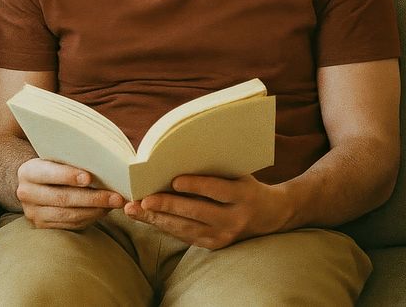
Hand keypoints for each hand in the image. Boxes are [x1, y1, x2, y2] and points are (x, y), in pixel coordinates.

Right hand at [16, 158, 124, 229]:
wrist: (36, 185)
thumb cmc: (53, 166)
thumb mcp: (54, 158)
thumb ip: (70, 159)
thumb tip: (102, 163)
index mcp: (28, 172)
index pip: (48, 173)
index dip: (68, 176)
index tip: (89, 178)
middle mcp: (26, 194)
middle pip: (62, 198)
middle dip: (92, 198)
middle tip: (116, 197)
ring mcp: (33, 213)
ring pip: (68, 215)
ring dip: (95, 210)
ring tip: (114, 204)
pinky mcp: (43, 227)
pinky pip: (70, 225)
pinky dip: (90, 218)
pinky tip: (103, 211)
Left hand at [123, 174, 291, 248]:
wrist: (270, 215)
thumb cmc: (245, 184)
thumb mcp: (236, 173)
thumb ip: (212, 170)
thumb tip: (174, 160)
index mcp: (243, 195)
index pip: (217, 190)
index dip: (196, 186)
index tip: (174, 181)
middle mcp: (235, 219)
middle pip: (196, 212)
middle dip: (167, 206)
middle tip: (142, 200)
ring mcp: (225, 236)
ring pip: (186, 228)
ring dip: (157, 219)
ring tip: (135, 210)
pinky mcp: (215, 246)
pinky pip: (185, 236)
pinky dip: (164, 226)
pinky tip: (146, 217)